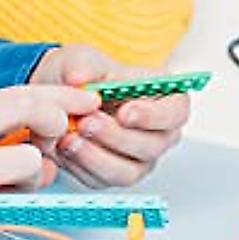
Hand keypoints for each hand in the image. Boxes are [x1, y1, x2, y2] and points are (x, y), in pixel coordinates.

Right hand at [0, 85, 98, 239]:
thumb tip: (39, 155)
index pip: (11, 92)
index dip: (55, 96)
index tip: (85, 101)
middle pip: (24, 102)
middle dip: (61, 114)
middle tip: (74, 131)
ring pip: (27, 149)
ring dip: (33, 176)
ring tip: (10, 194)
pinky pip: (11, 184)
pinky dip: (15, 200)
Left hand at [30, 45, 190, 188]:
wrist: (62, 95)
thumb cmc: (87, 75)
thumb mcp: (84, 58)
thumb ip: (83, 65)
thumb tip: (78, 78)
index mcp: (165, 98)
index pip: (176, 112)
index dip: (154, 117)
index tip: (125, 112)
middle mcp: (158, 133)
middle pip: (151, 146)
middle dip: (116, 137)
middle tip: (87, 123)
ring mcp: (138, 158)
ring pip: (127, 171)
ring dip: (96, 158)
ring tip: (70, 138)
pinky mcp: (113, 174)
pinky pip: (102, 181)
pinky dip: (81, 166)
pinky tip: (65, 149)